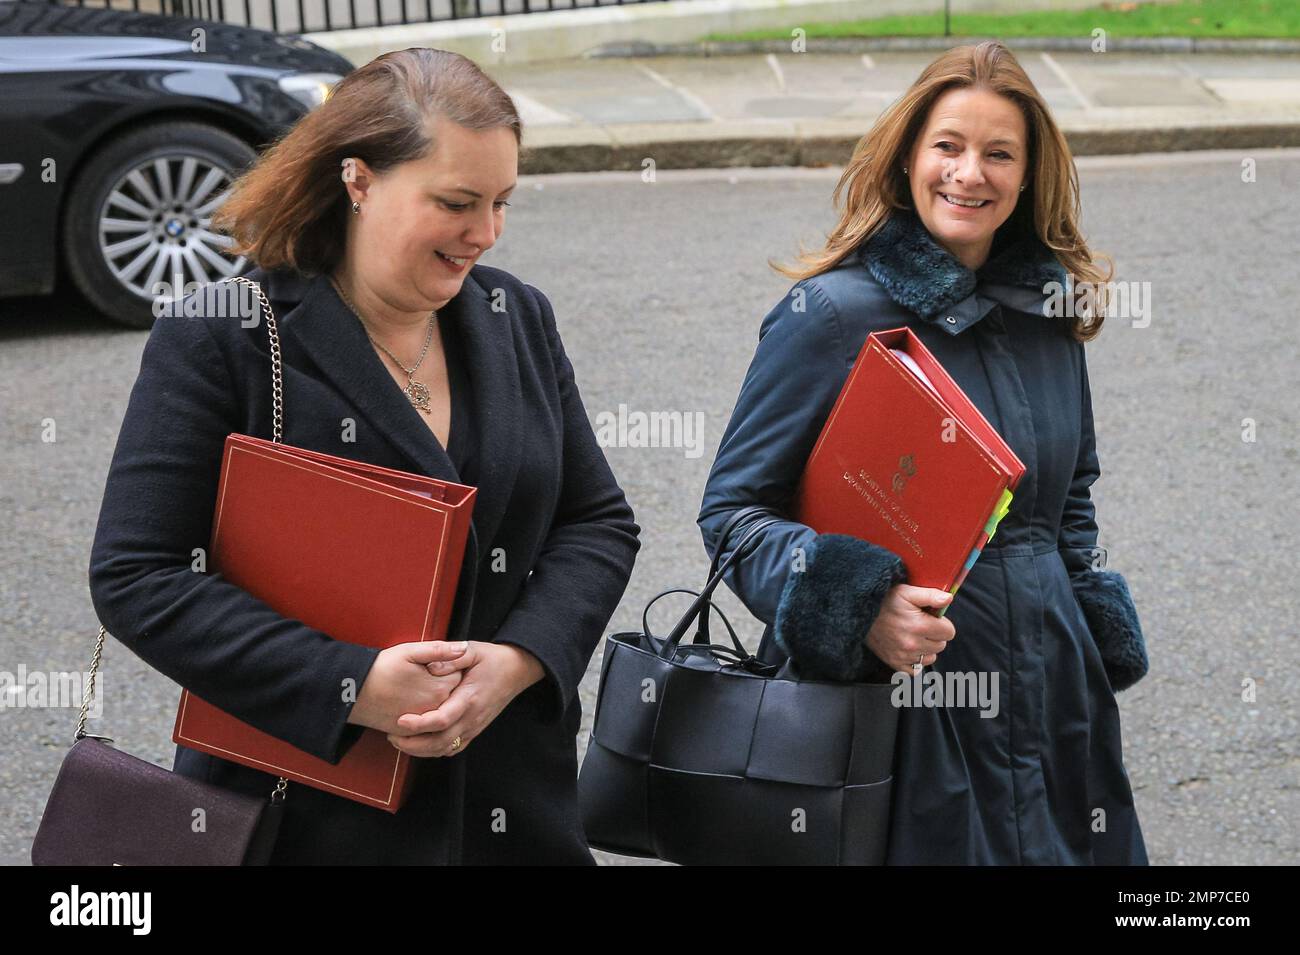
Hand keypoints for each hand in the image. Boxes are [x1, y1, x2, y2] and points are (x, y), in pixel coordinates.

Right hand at [348, 641, 471, 735]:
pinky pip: (429, 727)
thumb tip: (465, 648)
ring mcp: (424, 725)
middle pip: (454, 696)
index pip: (460, 676)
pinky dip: (428, 717)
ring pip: (443, 711)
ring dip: (439, 701)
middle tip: (427, 675)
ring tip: (419, 688)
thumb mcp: (410, 652)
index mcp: (439, 688)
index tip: (436, 662)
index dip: (451, 666)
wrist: (352, 693)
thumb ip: (439, 650)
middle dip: (446, 684)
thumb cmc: (381, 668)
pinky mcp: (412, 733)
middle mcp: (436, 710)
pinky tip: (415, 702)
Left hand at [387, 642, 543, 757]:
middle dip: (413, 745)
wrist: (517, 669)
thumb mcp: (472, 650)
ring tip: (401, 742)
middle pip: (440, 742)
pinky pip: (454, 748)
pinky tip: (421, 744)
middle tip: (392, 737)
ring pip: (445, 749)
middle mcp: (472, 717)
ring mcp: (475, 726)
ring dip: (422, 751)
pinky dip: (435, 751)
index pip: (441, 719)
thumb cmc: (493, 659)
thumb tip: (430, 668)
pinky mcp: (476, 729)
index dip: (419, 724)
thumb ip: (450, 657)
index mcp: (469, 698)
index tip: (400, 721)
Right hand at [865, 584, 956, 673]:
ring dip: (926, 648)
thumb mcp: (906, 592)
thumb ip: (930, 595)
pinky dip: (915, 661)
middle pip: (941, 645)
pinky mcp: (894, 663)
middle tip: (920, 624)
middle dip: (935, 635)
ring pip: (930, 657)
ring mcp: (903, 656)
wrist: (860, 613)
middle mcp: (912, 644)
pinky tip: (909, 648)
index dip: (942, 623)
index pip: (949, 632)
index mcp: (919, 626)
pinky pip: (915, 670)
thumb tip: (949, 599)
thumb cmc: (885, 600)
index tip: (931, 618)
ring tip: (914, 635)